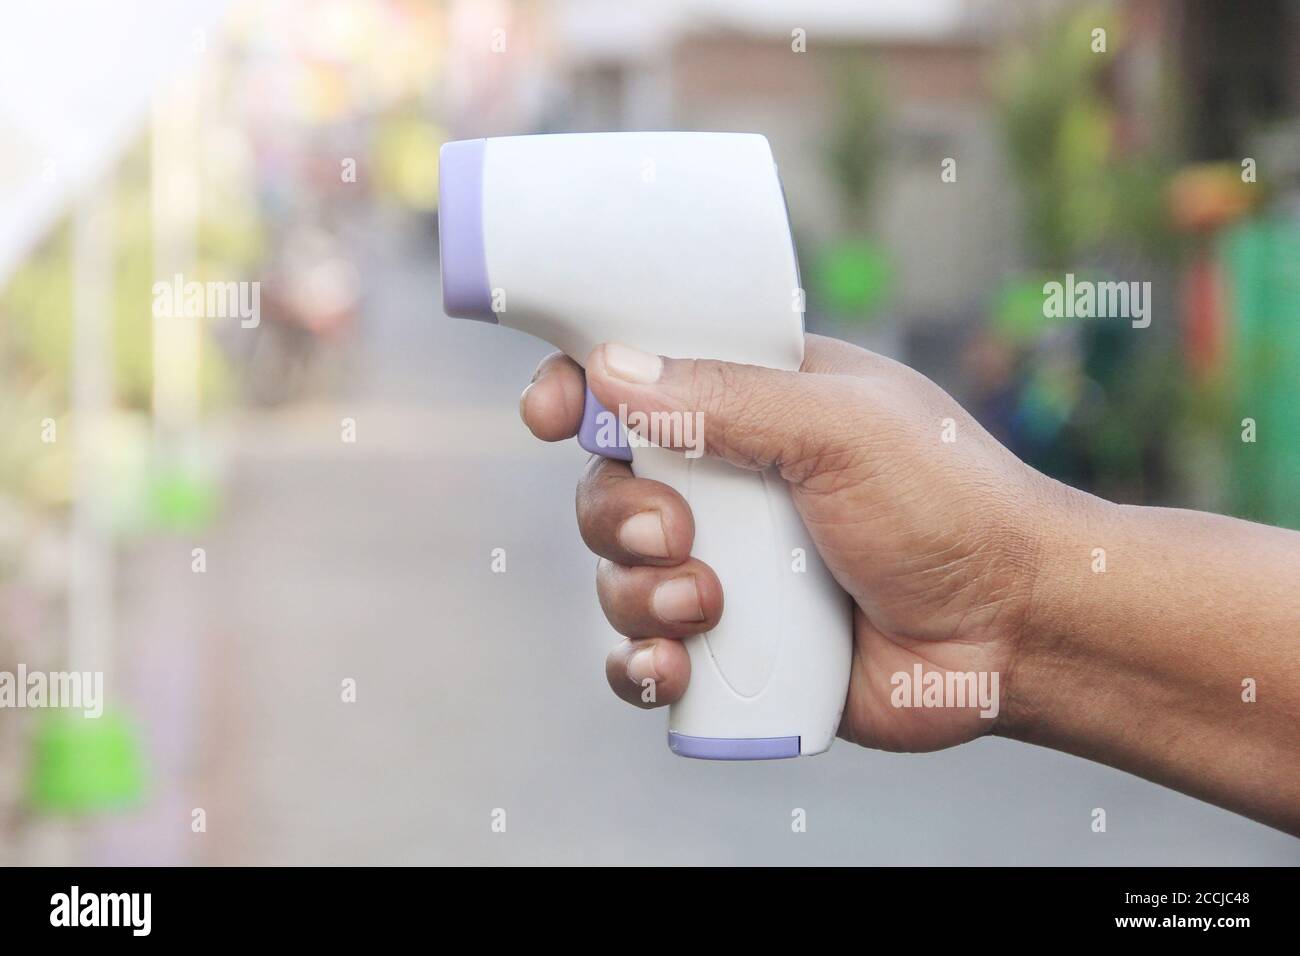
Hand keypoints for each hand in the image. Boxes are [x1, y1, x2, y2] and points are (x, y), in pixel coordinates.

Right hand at [520, 335, 1069, 752]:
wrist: (1016, 630)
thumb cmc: (952, 505)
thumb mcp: (841, 429)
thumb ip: (726, 398)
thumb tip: (607, 371)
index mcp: (754, 405)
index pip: (638, 380)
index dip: (580, 392)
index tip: (552, 413)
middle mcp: (731, 484)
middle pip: (608, 485)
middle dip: (615, 514)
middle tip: (673, 534)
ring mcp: (729, 567)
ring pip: (616, 575)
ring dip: (634, 594)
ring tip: (706, 606)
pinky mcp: (733, 648)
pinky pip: (644, 656)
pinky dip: (638, 665)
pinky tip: (668, 669)